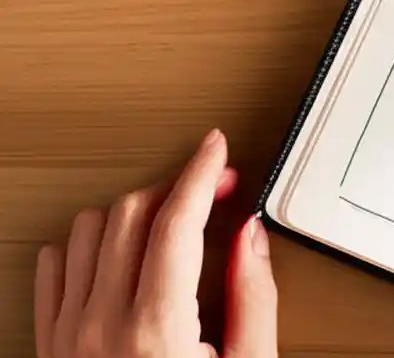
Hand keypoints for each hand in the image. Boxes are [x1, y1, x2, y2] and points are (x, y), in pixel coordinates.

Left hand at [33, 129, 278, 357]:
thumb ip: (253, 297)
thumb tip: (249, 233)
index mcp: (158, 331)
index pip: (178, 222)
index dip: (201, 172)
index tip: (216, 148)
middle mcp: (102, 326)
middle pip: (133, 213)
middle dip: (178, 188)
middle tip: (214, 192)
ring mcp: (67, 335)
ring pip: (88, 229)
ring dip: (133, 214)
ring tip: (169, 228)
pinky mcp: (48, 346)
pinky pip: (52, 265)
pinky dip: (85, 246)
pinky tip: (119, 256)